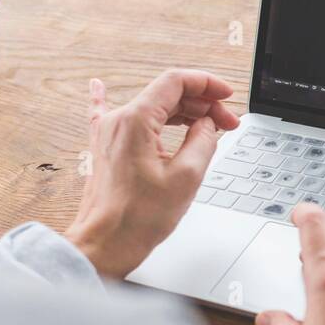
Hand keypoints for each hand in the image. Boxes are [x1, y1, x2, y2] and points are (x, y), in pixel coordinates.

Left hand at [64, 68, 239, 277]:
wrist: (105, 243)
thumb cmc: (138, 218)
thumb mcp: (187, 176)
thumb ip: (203, 140)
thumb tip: (209, 125)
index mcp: (137, 120)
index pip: (176, 82)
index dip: (207, 84)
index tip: (226, 96)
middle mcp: (117, 120)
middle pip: (167, 95)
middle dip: (202, 104)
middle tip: (226, 123)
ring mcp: (107, 133)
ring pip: (150, 107)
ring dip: (180, 111)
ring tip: (204, 124)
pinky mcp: (103, 149)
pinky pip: (104, 113)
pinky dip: (108, 98)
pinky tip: (98, 84)